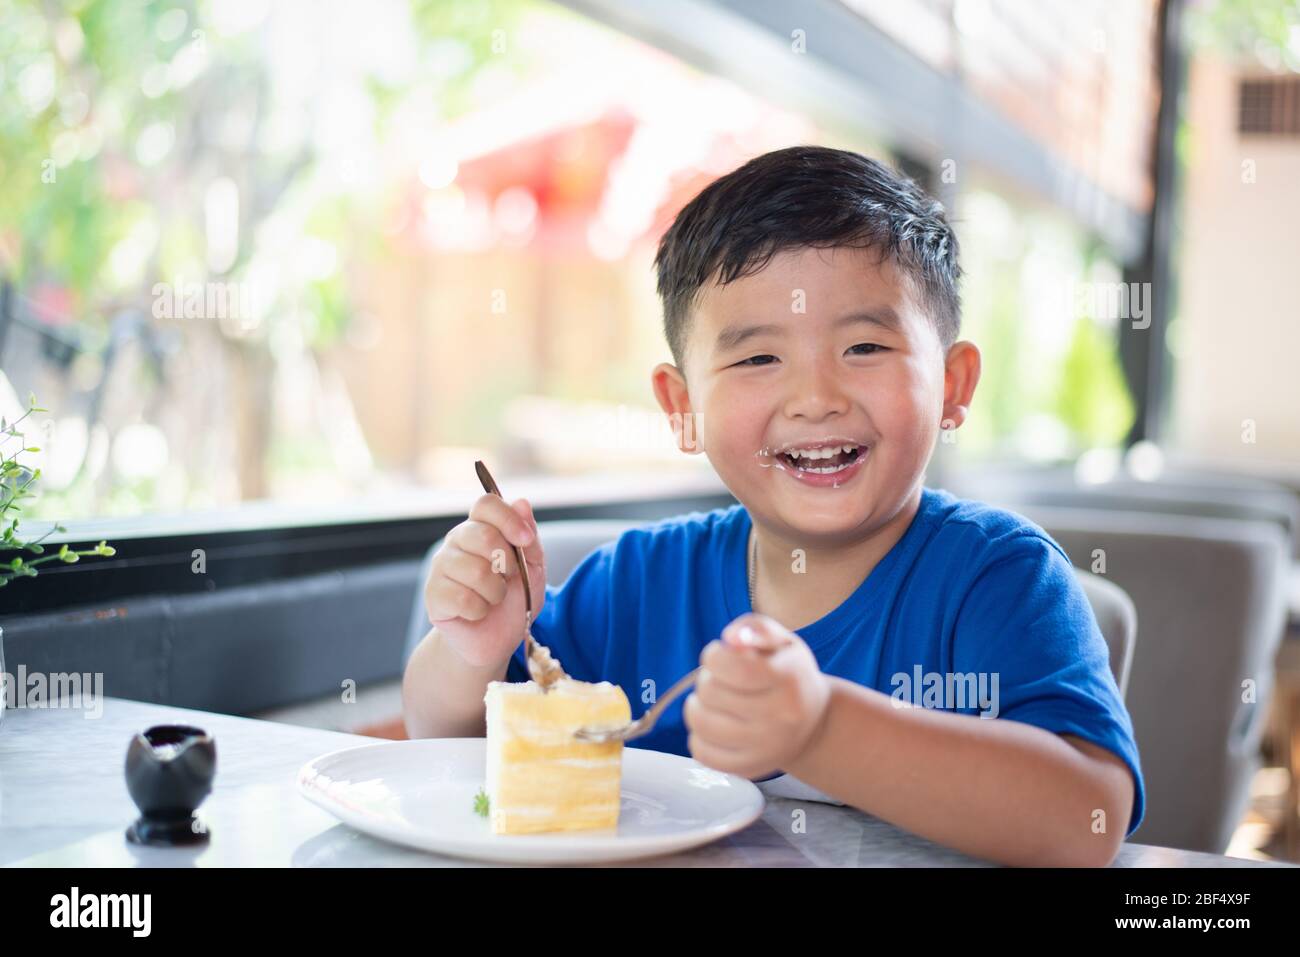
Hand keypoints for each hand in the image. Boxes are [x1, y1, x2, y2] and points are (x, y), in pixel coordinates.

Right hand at [424, 494, 545, 669]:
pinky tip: (477, 612)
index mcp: (480, 528)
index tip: (526, 540)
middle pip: (483, 535)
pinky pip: (463, 598)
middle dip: (507, 563)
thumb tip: (522, 502)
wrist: (495, 639)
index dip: (508, 519)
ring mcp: (441, 566)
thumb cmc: (514, 600)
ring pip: (476, 570)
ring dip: (496, 592)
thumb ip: (529, 538)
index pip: (486, 504)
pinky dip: (480, 610)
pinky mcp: (433, 594)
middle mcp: (456, 541)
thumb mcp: (534, 568)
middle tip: (508, 579)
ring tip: (493, 598)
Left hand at [683, 612, 831, 778]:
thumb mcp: (781, 641)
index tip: (718, 655)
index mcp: (789, 678)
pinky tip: (713, 725)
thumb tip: (730, 638)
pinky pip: (704, 754)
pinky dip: (699, 737)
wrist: (814, 722)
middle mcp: (781, 717)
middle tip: (721, 680)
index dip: (713, 656)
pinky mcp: (751, 768)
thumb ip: (755, 628)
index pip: (734, 668)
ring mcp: (766, 747)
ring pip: (702, 724)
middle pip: (711, 694)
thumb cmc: (789, 673)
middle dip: (707, 679)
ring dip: (696, 706)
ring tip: (710, 700)